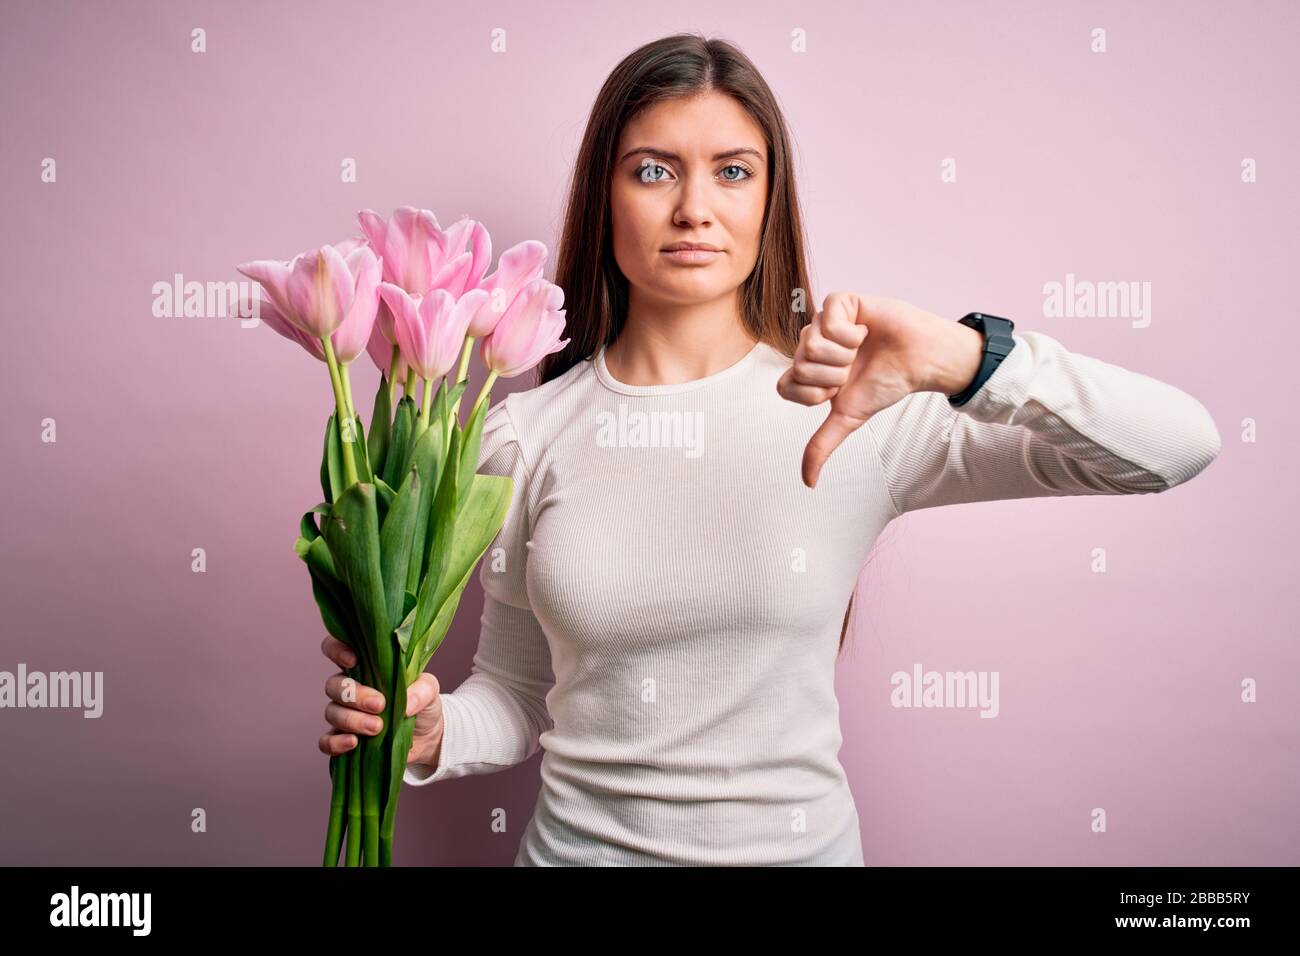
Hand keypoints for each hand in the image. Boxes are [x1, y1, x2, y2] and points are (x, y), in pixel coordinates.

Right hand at [318, 635, 445, 769]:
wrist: (427, 737)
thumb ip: (421, 690)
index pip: (336, 649)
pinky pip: (327, 741)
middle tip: (380, 705)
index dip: (337, 650)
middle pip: (334, 685)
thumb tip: (406, 704)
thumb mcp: (430, 690)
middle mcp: (349, 689)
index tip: (353, 660)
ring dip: (353, 720)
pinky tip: (353, 743)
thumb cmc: (422, 703)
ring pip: (331, 712)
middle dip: (355, 695)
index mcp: (365, 667)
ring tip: (377, 727)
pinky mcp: (344, 739)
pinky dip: (336, 742)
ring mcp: (344, 715)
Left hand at [775, 293, 983, 487]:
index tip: (838, 390)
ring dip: (844, 354)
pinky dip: (851, 333)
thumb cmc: (885, 384)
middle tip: (854, 368)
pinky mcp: (839, 302)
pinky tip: (865, 331)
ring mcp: (822, 322)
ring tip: (861, 350)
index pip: (786, 386)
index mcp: (808, 371)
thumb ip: (822, 445)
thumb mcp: (849, 418)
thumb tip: (808, 483)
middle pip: (799, 366)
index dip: (814, 393)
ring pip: (810, 344)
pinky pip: (827, 320)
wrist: (919, 362)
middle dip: (834, 374)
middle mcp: (810, 345)